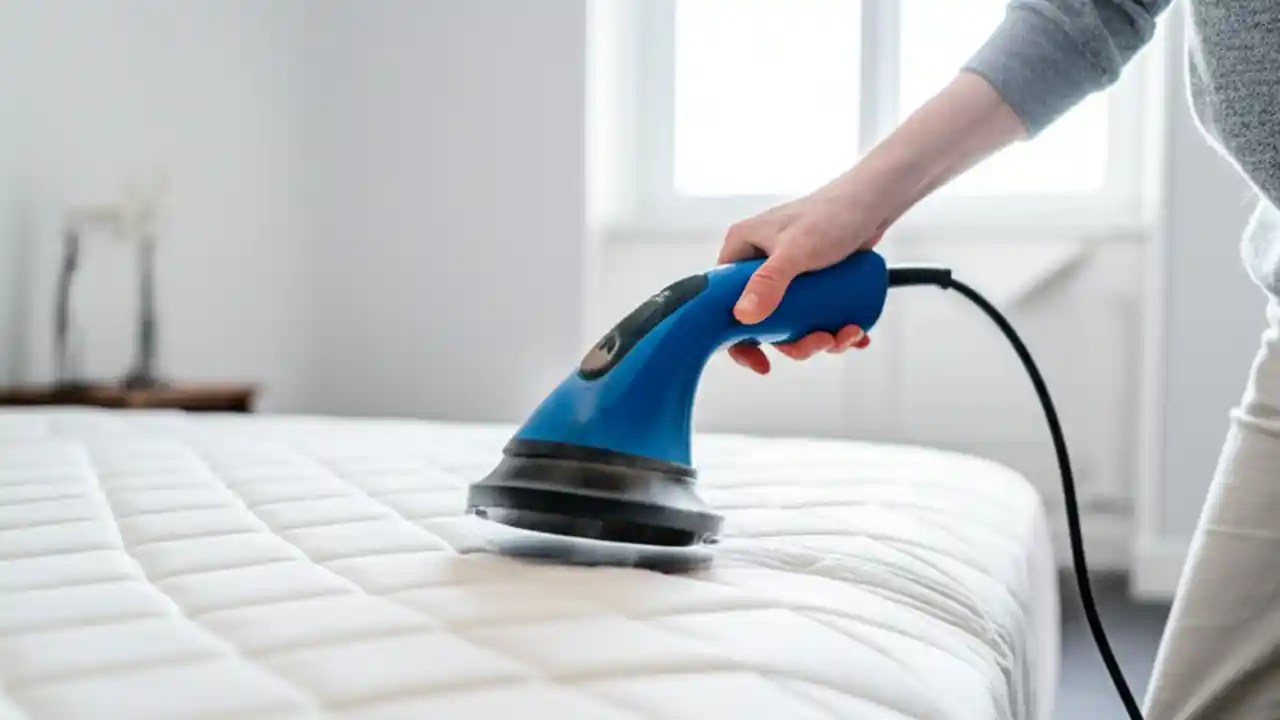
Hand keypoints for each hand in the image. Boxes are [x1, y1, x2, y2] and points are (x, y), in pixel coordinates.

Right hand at [718, 176, 887, 374]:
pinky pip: (813, 315)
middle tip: (821, 341)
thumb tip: (744, 318)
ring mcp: (785, 275)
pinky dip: (833, 328)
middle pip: (763, 321)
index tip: (762, 362)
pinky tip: (854, 332)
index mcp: (740, 250)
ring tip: (847, 334)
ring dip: (820, 337)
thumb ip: (768, 282)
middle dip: (795, 341)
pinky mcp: (810, 281)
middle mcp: (758, 264)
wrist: (874, 202)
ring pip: (792, 323)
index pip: (722, 302)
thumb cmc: (832, 215)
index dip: (736, 339)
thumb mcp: (796, 251)